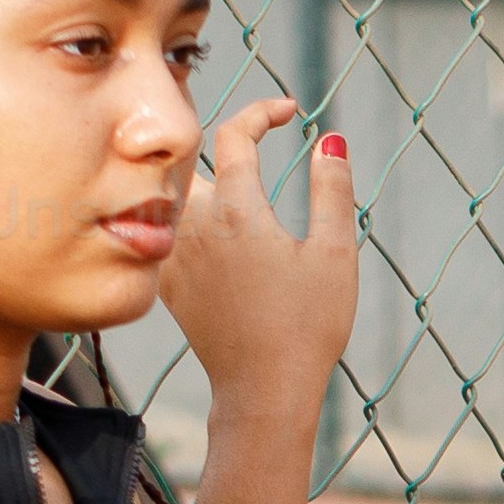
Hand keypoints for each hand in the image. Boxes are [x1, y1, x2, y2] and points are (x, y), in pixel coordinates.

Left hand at [160, 97, 356, 417]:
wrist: (262, 391)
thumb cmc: (307, 326)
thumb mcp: (335, 254)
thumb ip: (332, 191)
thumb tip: (330, 139)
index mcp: (238, 209)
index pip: (237, 133)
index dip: (263, 112)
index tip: (289, 112)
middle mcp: (197, 225)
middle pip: (196, 160)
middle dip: (226, 144)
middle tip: (256, 141)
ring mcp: (177, 255)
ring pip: (177, 196)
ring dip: (203, 180)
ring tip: (235, 183)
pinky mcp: (170, 284)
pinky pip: (168, 233)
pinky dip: (186, 218)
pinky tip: (210, 230)